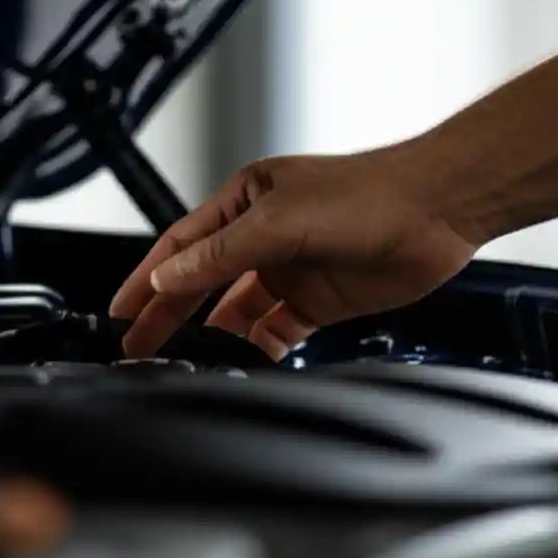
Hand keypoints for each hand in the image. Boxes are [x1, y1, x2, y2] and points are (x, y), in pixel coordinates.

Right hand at [109, 143, 480, 360]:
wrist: (437, 211)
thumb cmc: (366, 194)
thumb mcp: (277, 221)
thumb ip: (218, 254)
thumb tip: (165, 278)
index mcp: (244, 201)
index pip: (180, 244)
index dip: (146, 278)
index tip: (120, 311)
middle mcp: (263, 235)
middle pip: (201, 283)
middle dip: (168, 315)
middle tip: (137, 349)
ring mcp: (290, 270)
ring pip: (235, 310)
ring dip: (212, 335)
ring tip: (184, 364)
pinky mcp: (318, 301)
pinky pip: (274, 330)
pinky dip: (256, 348)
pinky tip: (241, 362)